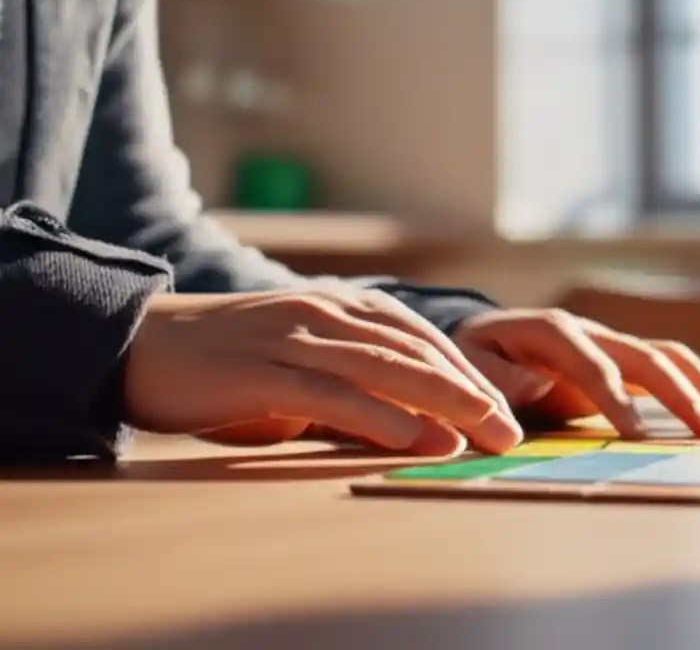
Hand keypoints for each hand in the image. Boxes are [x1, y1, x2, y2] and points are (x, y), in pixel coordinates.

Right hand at [124, 289, 522, 455]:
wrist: (141, 343)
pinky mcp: (262, 370)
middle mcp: (326, 313)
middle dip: (472, 392)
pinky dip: (379, 415)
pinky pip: (331, 393)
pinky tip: (415, 438)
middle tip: (512, 432)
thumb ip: (356, 379)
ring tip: (485, 434)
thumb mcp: (304, 358)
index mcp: (343, 306)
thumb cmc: (231, 361)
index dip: (471, 373)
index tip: (509, 410)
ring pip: (385, 367)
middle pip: (416, 352)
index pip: (423, 338)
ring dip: (443, 402)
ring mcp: (294, 337)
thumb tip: (418, 423)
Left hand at [451, 309, 699, 438]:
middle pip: (645, 358)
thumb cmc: (471, 357)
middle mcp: (589, 332)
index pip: (592, 365)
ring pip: (666, 358)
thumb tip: (532, 389)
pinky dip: (696, 388)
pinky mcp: (620, 361)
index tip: (636, 436)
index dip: (615, 400)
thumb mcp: (468, 364)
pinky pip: (665, 370)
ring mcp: (609, 344)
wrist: (478, 336)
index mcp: (551, 331)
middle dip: (680, 395)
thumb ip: (495, 379)